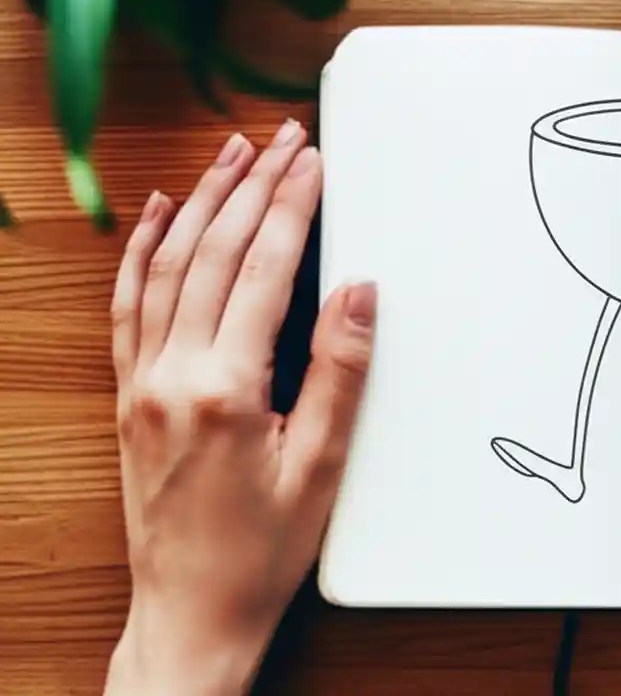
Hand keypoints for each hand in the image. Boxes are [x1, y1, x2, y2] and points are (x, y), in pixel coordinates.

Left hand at [105, 121, 375, 695]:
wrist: (191, 612)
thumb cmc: (260, 553)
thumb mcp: (321, 468)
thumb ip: (340, 373)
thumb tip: (360, 294)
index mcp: (224, 389)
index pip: (264, 271)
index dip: (292, 209)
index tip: (312, 163)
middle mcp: (171, 374)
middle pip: (214, 253)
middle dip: (253, 188)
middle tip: (282, 141)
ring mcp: (141, 382)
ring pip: (166, 267)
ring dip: (201, 205)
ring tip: (230, 156)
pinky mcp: (129, 395)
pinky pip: (127, 305)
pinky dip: (140, 252)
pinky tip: (157, 215)